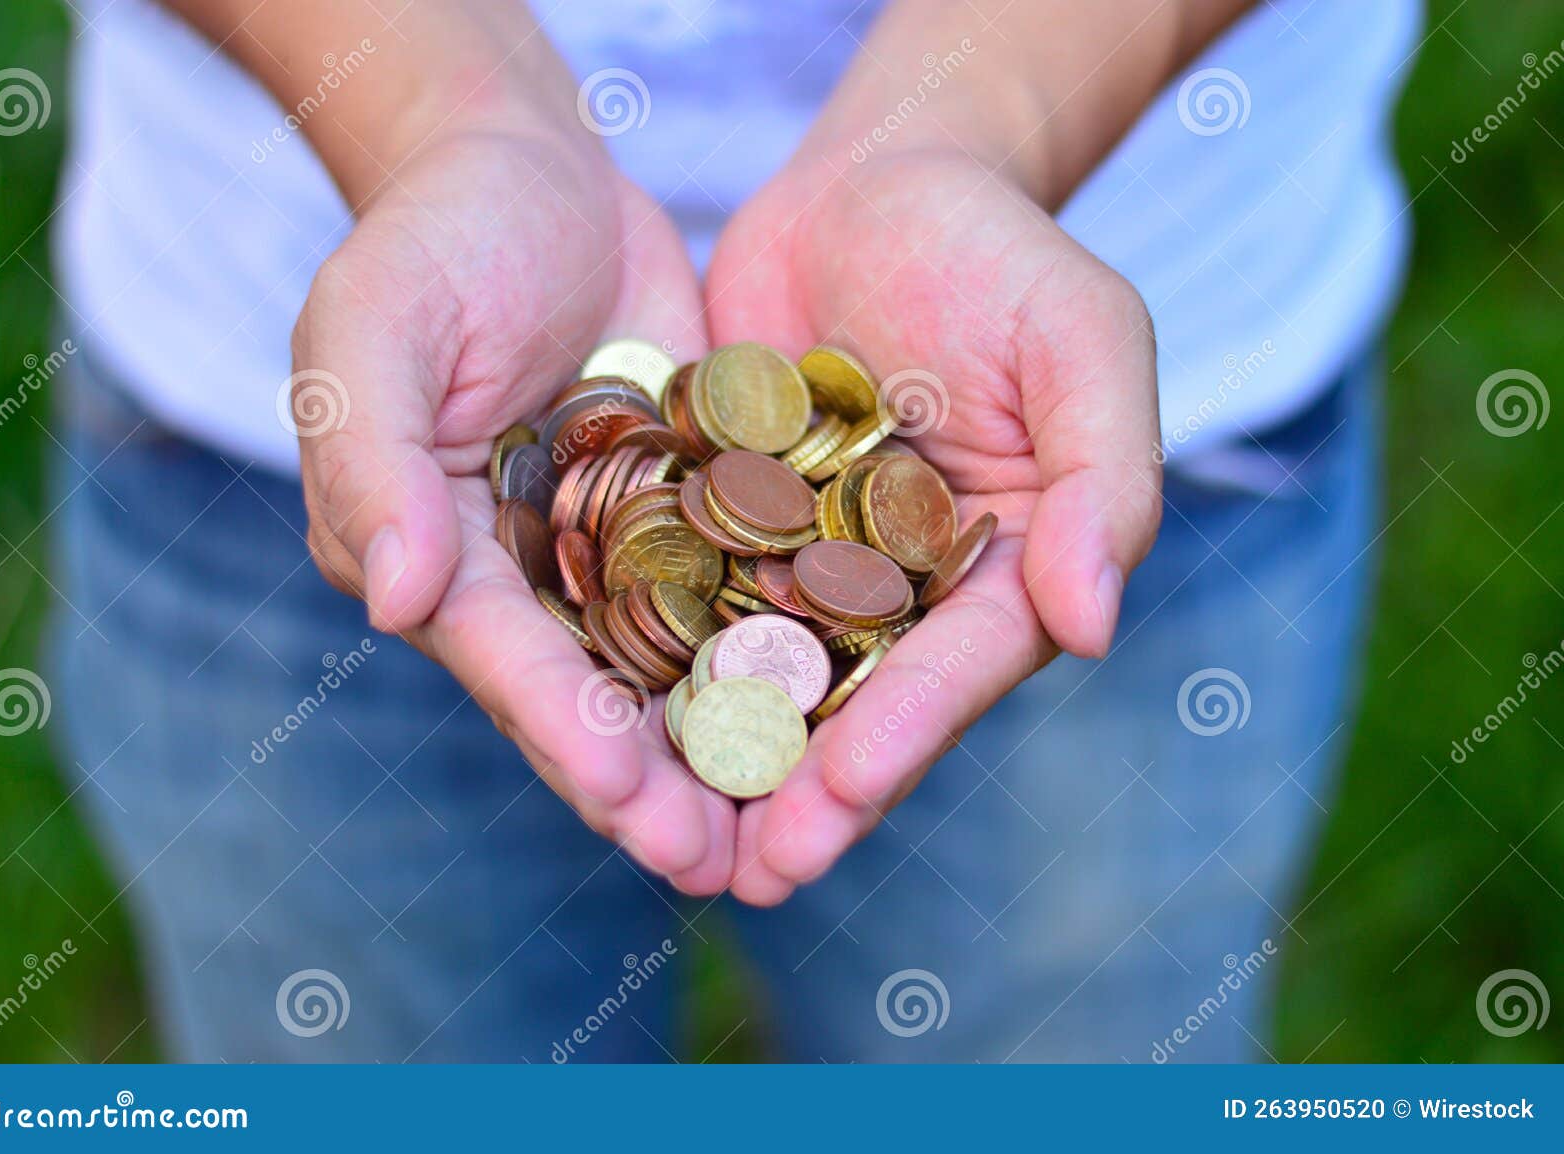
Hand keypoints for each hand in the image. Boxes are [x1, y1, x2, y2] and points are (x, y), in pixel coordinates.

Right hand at [292, 126, 737, 893]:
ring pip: (671, 669)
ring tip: (788, 833)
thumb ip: (370, 462)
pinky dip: (775, 651)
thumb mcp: (372, 331)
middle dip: (649, 783)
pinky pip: (736, 589)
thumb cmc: (433, 240)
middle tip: (718, 865)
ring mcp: (610, 551)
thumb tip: (388, 600)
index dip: (560, 729)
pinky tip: (838, 710)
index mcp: (430, 557)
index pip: (500, 658)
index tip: (625, 796)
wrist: (531, 170)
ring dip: (723, 750)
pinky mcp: (688, 512)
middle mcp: (521, 578)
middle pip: (589, 694)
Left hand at [705, 147, 1162, 903]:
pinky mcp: (725, 523)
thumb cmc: (1003, 253)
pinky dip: (651, 654)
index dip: (907, 730)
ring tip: (668, 837)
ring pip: (762, 671)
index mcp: (1000, 569)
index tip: (845, 791)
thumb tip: (1094, 625)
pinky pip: (687, 594)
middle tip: (752, 873)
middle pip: (856, 699)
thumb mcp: (1083, 343)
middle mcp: (902, 588)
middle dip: (808, 787)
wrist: (881, 179)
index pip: (959, 665)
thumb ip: (1105, 481)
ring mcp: (807, 562)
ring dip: (721, 757)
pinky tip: (603, 714)